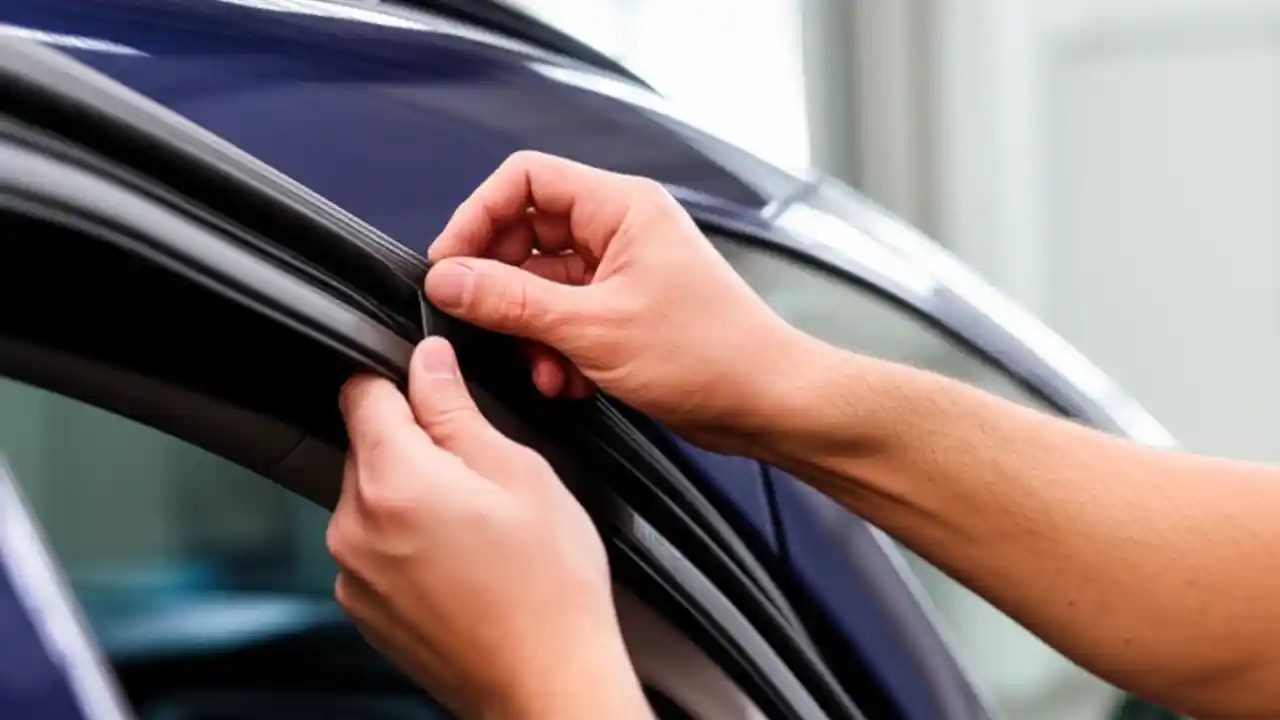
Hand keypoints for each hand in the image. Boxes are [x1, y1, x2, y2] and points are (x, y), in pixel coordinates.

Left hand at [327, 337, 652, 719]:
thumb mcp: (519, 473)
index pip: (362, 390)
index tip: (439, 393)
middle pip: (366, 445)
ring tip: (477, 528)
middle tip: (480, 476)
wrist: (547, 682)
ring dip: (411, 495)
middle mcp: (355, 526)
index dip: (405, 381)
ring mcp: (353, 573)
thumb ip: (458, 410)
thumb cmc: (549, 588)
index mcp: (393, 480)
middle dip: (415, 445)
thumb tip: (429, 361)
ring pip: (372, 497)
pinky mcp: (362, 607)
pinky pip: (375, 546)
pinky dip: (408, 541)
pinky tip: (462, 562)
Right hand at [426, 151, 822, 452]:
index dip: (479, 216)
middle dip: (502, 288)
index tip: (451, 265)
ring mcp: (623, 271)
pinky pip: (565, 317)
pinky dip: (555, 349)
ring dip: (529, 331)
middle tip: (484, 324)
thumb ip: (511, 302)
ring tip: (544, 368)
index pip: (526, 179)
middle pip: (527, 235)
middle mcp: (621, 230)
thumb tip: (449, 280)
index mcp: (622, 207)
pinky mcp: (624, 311)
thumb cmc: (710, 355)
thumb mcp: (593, 329)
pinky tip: (567, 381)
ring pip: (541, 285)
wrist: (766, 402)